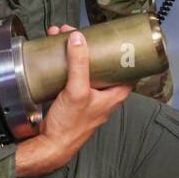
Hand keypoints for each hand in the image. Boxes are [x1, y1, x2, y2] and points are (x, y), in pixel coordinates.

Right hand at [14, 26, 130, 177]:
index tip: (114, 37)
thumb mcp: (77, 91)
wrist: (51, 144)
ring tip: (63, 38)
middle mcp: (105, 95)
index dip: (122, 51)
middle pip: (102, 63)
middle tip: (79, 33)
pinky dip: (67, 62)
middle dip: (89, 45)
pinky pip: (74, 74)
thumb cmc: (70, 126)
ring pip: (86, 67)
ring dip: (75, 51)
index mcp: (115, 94)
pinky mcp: (75, 97)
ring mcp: (90, 96)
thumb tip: (79, 39)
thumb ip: (79, 64)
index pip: (128, 68)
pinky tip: (58, 53)